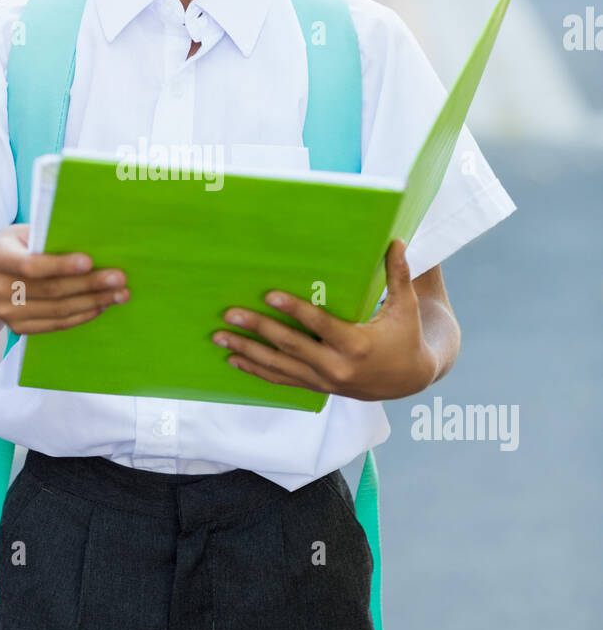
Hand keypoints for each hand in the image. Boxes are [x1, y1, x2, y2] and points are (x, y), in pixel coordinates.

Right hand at [0, 223, 128, 333]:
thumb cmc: (14, 248)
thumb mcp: (22, 234)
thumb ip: (48, 238)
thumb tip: (92, 242)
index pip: (30, 265)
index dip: (60, 265)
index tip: (89, 261)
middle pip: (51, 290)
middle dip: (89, 285)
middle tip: (119, 278)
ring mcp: (6, 313)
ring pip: (58, 310)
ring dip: (94, 302)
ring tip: (120, 294)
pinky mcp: (18, 328)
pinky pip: (56, 324)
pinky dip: (83, 315)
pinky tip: (102, 306)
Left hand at [211, 239, 439, 400]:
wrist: (408, 379)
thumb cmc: (405, 336)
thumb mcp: (405, 307)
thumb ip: (399, 275)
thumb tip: (396, 241)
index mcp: (357, 345)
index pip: (320, 326)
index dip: (294, 311)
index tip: (269, 296)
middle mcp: (336, 368)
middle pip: (290, 347)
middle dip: (258, 329)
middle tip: (229, 314)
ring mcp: (323, 381)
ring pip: (279, 367)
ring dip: (247, 351)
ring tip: (220, 337)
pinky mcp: (316, 387)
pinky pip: (281, 380)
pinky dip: (256, 370)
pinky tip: (234, 359)